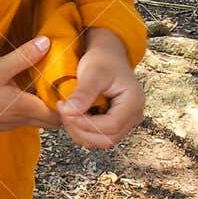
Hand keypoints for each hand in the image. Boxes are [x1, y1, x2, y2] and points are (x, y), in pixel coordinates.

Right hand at [0, 36, 61, 132]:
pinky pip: (21, 119)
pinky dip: (29, 109)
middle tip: (67, 90)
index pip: (58, 115)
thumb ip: (24, 56)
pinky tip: (23, 94)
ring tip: (49, 89)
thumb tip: (48, 41)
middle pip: (50, 122)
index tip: (76, 90)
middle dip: (61, 109)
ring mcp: (6, 124)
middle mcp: (19, 121)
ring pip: (35, 121)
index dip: (69, 106)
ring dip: (44, 109)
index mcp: (24, 108)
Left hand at [55, 27, 144, 150]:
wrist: (107, 56)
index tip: (65, 110)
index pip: (111, 126)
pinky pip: (97, 137)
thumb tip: (70, 112)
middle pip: (107, 139)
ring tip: (67, 112)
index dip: (86, 123)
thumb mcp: (93, 73)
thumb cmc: (103, 60)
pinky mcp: (114, 125)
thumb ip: (83, 93)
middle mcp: (133, 116)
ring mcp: (125, 123)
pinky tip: (74, 115)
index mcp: (133, 102)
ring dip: (79, 132)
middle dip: (81, 129)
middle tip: (64, 112)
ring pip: (101, 141)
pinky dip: (82, 131)